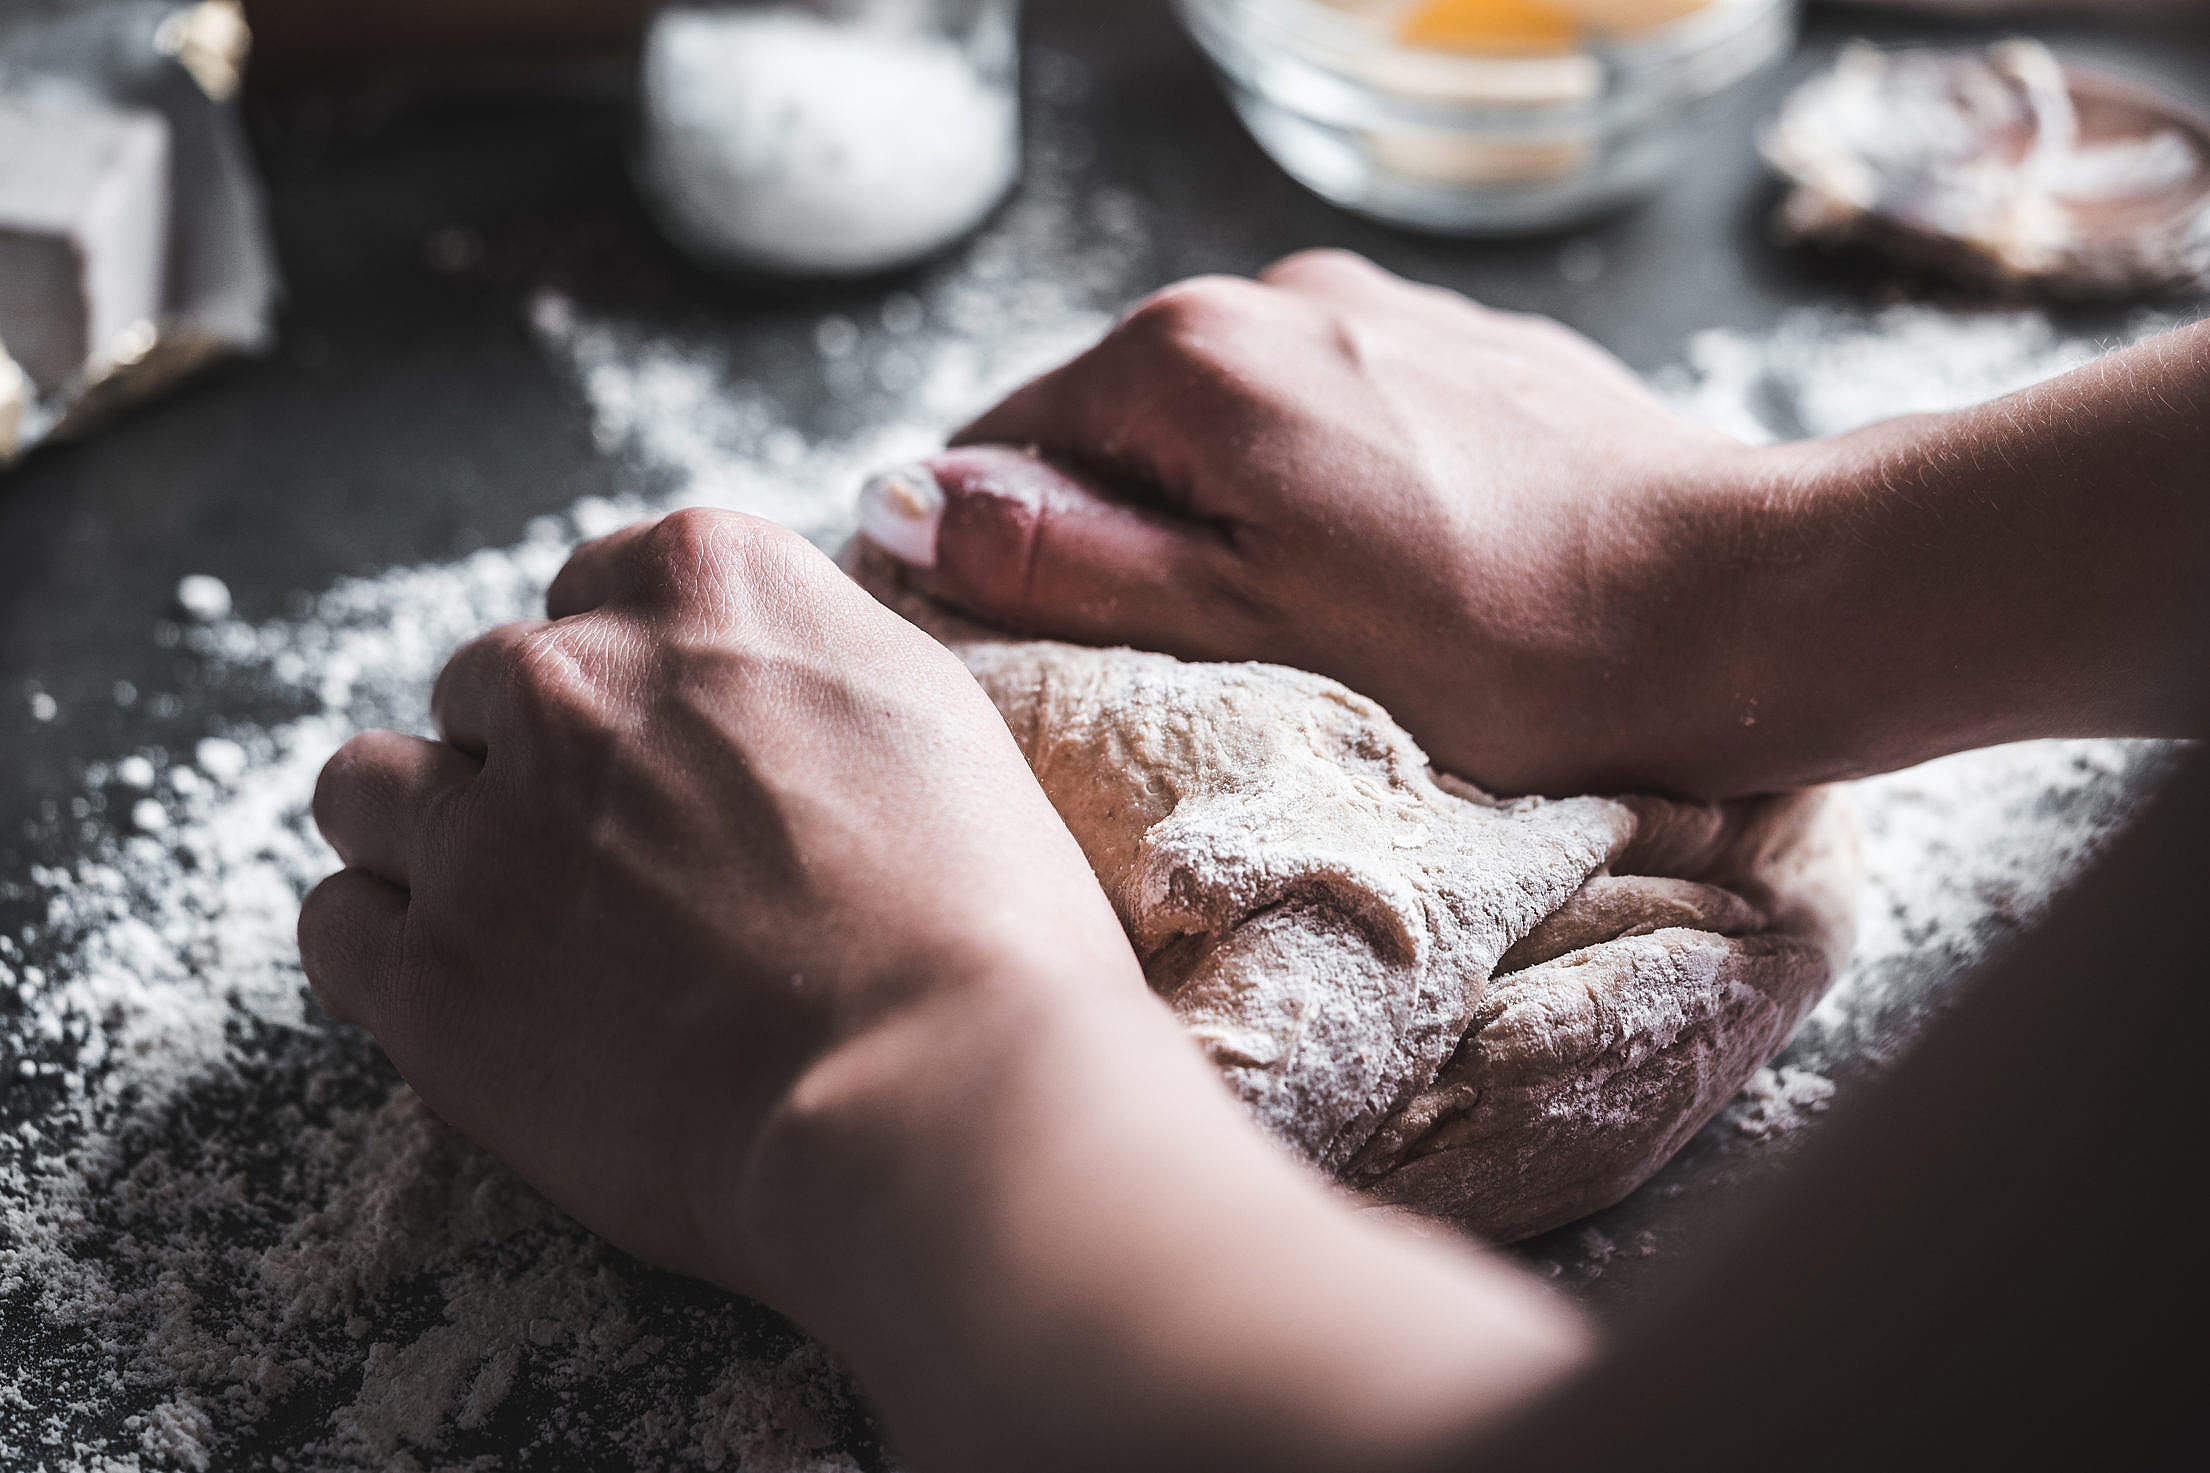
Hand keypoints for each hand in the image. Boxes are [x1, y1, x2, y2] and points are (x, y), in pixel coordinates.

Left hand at [297, 508, 1140, 1292]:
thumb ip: (802, 657)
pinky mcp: (425, 974)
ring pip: (367, 786)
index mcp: (701, 581)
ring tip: (519, 925)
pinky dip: (390, 956)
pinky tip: (481, 1000)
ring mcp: (482, 822)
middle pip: (485, 685)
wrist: (942, 1090)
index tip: (669, 760)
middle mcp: (568, 675)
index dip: (631, 686)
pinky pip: (336, 926)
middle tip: (619, 865)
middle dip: (535, 762)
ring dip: (430, 838)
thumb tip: (742, 679)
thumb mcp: (928, 709)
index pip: (594, 590)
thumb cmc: (985, 919)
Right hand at [861, 249, 1768, 798]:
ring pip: (1228, 419)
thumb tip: (909, 499)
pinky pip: (1331, 412)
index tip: (1027, 646)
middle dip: (1118, 529)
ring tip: (1297, 624)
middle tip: (1180, 660)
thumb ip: (1060, 555)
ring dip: (1221, 510)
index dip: (993, 545)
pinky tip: (1384, 569)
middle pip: (1116, 421)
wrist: (1735, 602)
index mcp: (1192, 356)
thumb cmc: (1495, 645)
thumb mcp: (1236, 624)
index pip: (1007, 438)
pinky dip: (1316, 485)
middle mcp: (1276, 296)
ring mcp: (1377, 308)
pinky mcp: (1457, 344)